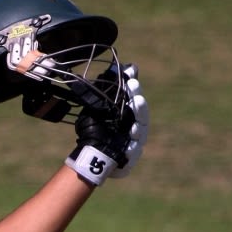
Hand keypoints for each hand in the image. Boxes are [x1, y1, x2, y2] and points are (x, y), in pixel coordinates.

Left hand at [65, 64, 148, 185]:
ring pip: (138, 140)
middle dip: (139, 109)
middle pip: (142, 120)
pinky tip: (128, 151)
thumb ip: (113, 88)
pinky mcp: (126, 165)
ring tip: (133, 128)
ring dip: (136, 132)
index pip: (136, 103)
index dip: (135, 94)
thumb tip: (129, 66)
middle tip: (137, 99)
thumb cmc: (98, 126)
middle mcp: (135, 132)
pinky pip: (129, 161)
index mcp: (131, 117)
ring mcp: (132, 148)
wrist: (89, 154)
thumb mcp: (102, 105)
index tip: (131, 82)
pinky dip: (129, 157)